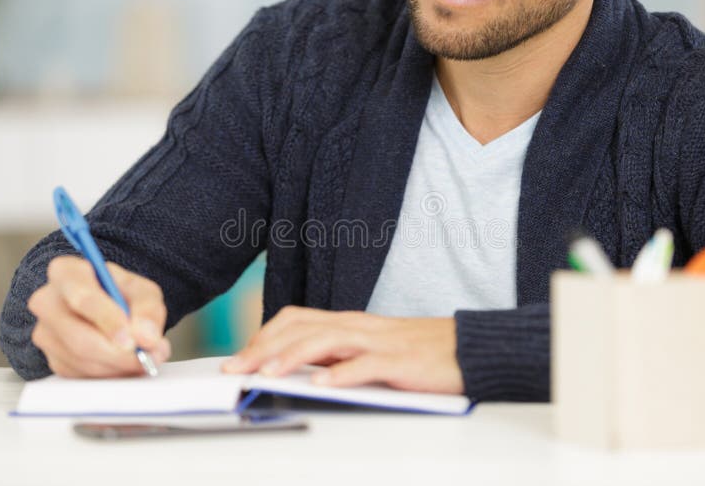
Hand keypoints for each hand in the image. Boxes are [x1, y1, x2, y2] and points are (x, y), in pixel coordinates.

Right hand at [27, 256, 171, 377]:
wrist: (108, 307)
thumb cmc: (120, 293)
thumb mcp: (142, 290)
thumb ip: (148, 309)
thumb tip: (146, 337)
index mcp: (66, 272)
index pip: (82, 297)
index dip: (108, 320)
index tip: (131, 339)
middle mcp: (47, 302)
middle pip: (78, 336)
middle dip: (117, 353)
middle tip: (145, 357)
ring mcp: (45, 332)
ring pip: (80, 360)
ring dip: (117, 365)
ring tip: (143, 358)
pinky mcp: (51, 358)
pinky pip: (80, 374)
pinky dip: (108, 373)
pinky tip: (124, 363)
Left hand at [221, 306, 463, 393]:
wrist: (468, 348)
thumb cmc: (421, 351)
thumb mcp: (373, 349)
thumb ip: (341, 354)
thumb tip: (305, 369)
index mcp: (351, 324)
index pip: (297, 320)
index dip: (264, 336)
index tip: (242, 356)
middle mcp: (359, 327)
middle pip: (302, 328)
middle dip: (264, 347)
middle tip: (237, 368)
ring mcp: (379, 342)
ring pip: (326, 341)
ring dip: (291, 357)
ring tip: (266, 374)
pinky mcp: (400, 362)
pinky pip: (366, 365)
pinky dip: (341, 374)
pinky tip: (321, 385)